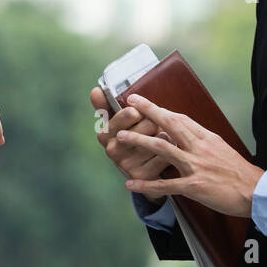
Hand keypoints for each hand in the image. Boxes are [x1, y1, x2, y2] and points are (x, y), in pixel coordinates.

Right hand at [89, 86, 173, 205]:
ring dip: (167, 137)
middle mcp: (112, 150)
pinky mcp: (142, 176)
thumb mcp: (118, 123)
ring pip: (158, 140)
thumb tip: (95, 90)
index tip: (141, 115)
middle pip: (148, 124)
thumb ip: (106, 106)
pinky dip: (171, 153)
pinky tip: (169, 154)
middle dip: (156, 124)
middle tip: (155, 128)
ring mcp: (126, 164)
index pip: (131, 113)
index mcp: (105, 133)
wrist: (142, 172)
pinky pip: (164, 157)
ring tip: (165, 139)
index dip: (143, 112)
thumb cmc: (132, 140)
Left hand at [115, 92, 263, 218]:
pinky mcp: (195, 185)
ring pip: (163, 149)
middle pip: (170, 124)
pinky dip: (147, 185)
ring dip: (140, 141)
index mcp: (206, 137)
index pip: (179, 118)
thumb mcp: (221, 148)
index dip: (160, 109)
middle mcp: (199, 147)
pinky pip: (166, 185)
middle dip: (148, 112)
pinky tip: (130, 184)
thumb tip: (186, 132)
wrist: (255, 191)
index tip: (143, 100)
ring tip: (121, 136)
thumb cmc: (238, 171)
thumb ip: (202, 141)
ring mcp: (196, 166)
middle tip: (129, 103)